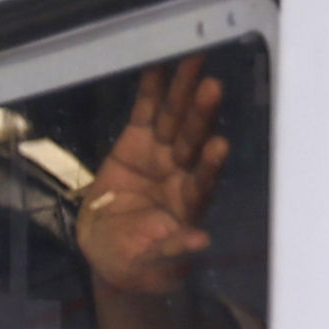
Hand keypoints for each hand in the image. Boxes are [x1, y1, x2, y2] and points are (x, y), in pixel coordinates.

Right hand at [79, 54, 227, 299]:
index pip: (203, 179)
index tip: (218, 146)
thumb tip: (201, 242)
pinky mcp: (137, 142)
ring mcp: (161, 154)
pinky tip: (159, 66)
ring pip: (174, 119)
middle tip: (213, 88)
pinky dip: (152, 90)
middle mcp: (181, 171)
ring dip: (184, 92)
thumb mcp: (154, 265)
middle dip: (202, 114)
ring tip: (194, 62)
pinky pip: (146, 112)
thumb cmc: (140, 262)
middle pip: (193, 140)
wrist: (110, 250)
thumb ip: (174, 250)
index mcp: (189, 202)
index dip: (210, 164)